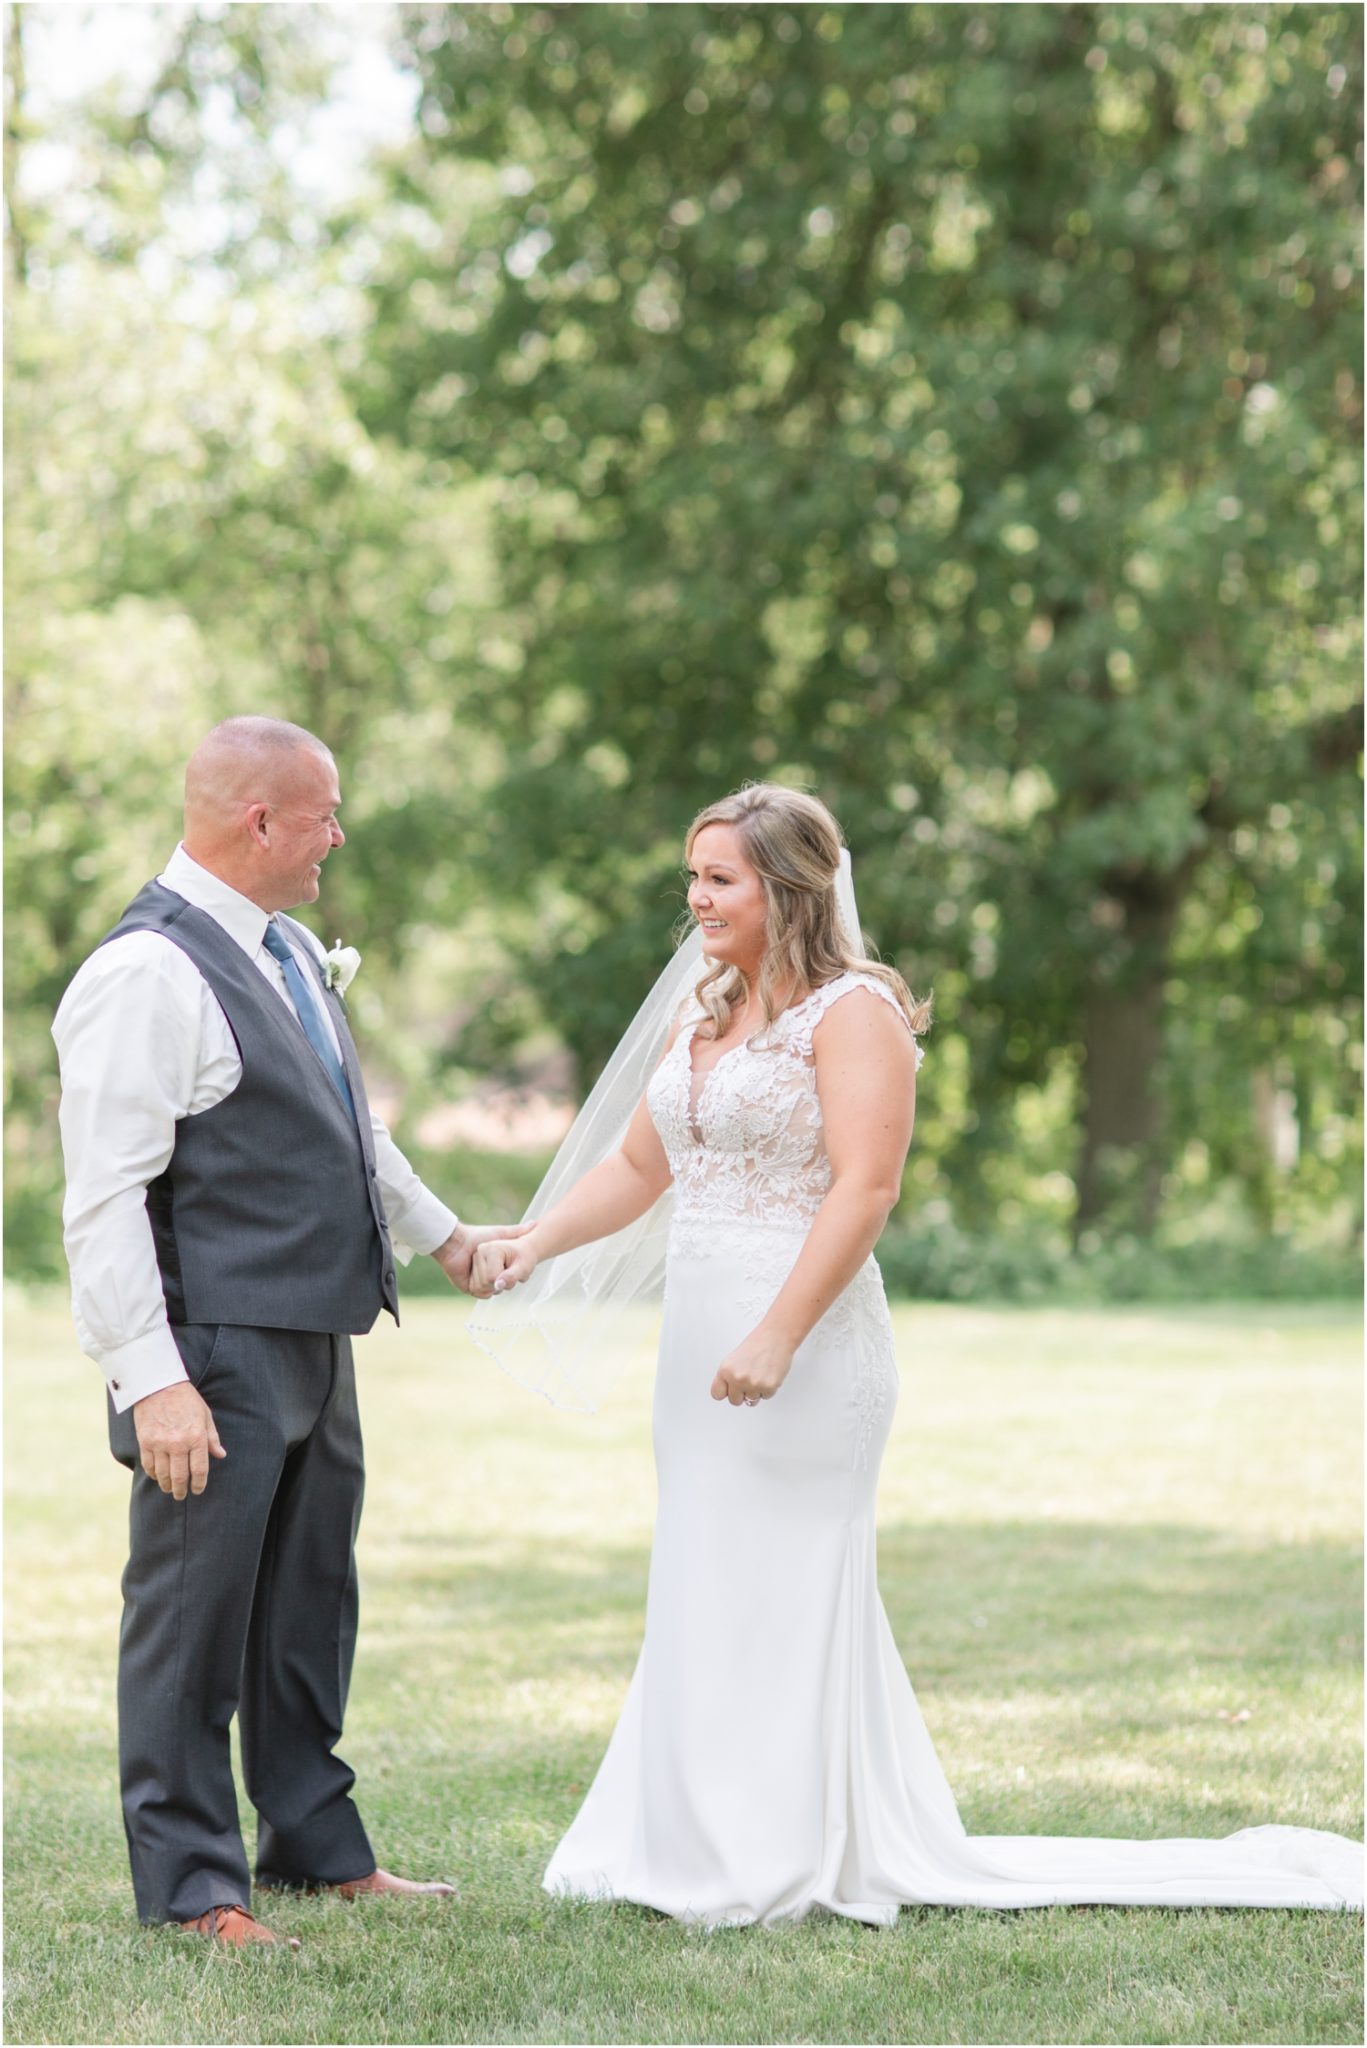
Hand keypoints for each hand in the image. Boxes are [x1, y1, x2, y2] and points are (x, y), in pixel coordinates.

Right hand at [133, 1381, 226, 1499]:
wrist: (158, 1385)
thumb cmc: (185, 1399)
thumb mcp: (205, 1415)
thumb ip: (212, 1437)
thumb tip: (221, 1455)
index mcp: (196, 1436)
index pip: (199, 1469)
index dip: (199, 1484)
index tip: (197, 1490)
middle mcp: (178, 1443)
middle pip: (179, 1477)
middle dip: (181, 1490)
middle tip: (181, 1495)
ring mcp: (160, 1443)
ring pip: (163, 1474)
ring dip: (166, 1485)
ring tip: (169, 1488)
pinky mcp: (145, 1441)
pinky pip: (149, 1466)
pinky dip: (153, 1474)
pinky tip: (158, 1476)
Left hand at [432, 1221, 532, 1298]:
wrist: (456, 1244)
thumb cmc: (478, 1236)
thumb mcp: (501, 1234)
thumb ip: (517, 1231)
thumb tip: (535, 1223)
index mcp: (494, 1266)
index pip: (508, 1276)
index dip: (512, 1273)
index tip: (515, 1267)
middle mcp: (486, 1275)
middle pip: (501, 1285)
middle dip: (502, 1279)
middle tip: (499, 1269)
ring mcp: (477, 1282)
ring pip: (492, 1291)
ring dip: (491, 1283)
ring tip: (487, 1270)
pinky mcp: (468, 1288)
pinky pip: (481, 1294)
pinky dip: (483, 1289)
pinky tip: (481, 1277)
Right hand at [472, 1234, 540, 1296]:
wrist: (523, 1250)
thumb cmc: (525, 1257)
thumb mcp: (524, 1268)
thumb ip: (511, 1277)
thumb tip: (498, 1286)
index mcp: (492, 1249)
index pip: (491, 1278)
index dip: (504, 1282)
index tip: (513, 1273)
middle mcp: (480, 1251)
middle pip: (483, 1284)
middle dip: (498, 1286)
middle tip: (509, 1275)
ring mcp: (475, 1258)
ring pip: (477, 1287)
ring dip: (492, 1288)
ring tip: (502, 1277)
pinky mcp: (473, 1266)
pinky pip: (473, 1287)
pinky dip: (485, 1289)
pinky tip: (495, 1281)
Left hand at [710, 1327, 795, 1406]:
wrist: (775, 1337)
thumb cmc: (756, 1345)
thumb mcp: (733, 1360)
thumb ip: (728, 1377)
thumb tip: (728, 1392)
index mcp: (725, 1370)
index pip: (717, 1394)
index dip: (726, 1392)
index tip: (730, 1390)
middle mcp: (737, 1378)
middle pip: (734, 1401)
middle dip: (741, 1394)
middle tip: (748, 1380)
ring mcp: (752, 1384)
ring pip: (751, 1401)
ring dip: (756, 1391)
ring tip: (759, 1374)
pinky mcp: (768, 1387)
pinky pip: (766, 1397)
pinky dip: (768, 1389)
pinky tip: (768, 1374)